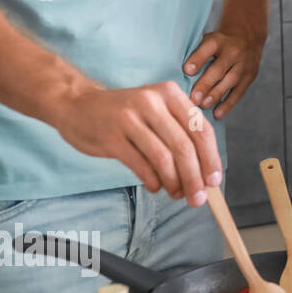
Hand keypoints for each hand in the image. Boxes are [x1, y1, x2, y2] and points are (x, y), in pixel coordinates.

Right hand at [50, 81, 221, 204]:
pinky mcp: (111, 137)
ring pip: (164, 158)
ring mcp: (129, 119)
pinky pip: (141, 165)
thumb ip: (180, 132)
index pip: (201, 129)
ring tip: (177, 194)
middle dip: (195, 177)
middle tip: (198, 199)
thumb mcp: (157, 110)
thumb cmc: (125, 113)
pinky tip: (156, 186)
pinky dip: (153, 180)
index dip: (211, 158)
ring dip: (175, 182)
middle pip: (184, 146)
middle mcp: (151, 102)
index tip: (214, 181)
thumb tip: (205, 172)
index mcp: (170, 93)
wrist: (76, 105)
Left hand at [183, 25, 265, 118]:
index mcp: (218, 40)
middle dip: (206, 84)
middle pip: (219, 69)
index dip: (198, 59)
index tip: (187, 71)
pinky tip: (218, 113)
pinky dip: (228, 104)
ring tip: (203, 106)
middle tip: (194, 98)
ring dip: (216, 95)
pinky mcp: (249, 77)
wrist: (247, 39)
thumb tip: (174, 72)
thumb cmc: (218, 44)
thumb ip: (195, 53)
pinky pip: (239, 92)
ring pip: (230, 81)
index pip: (208, 48)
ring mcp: (243, 65)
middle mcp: (233, 51)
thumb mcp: (208, 40)